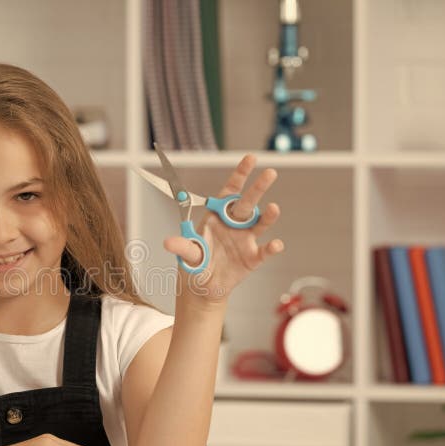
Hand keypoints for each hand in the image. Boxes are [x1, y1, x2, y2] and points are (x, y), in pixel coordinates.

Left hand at [164, 154, 283, 304]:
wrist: (204, 286)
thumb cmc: (197, 262)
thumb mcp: (188, 253)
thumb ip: (182, 246)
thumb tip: (168, 243)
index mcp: (218, 216)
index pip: (230, 191)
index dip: (240, 174)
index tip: (250, 159)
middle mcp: (235, 225)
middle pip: (248, 203)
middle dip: (258, 188)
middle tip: (270, 173)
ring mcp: (245, 240)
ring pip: (260, 224)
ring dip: (268, 216)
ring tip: (274, 208)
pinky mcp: (253, 258)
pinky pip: (264, 251)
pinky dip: (272, 247)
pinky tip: (276, 244)